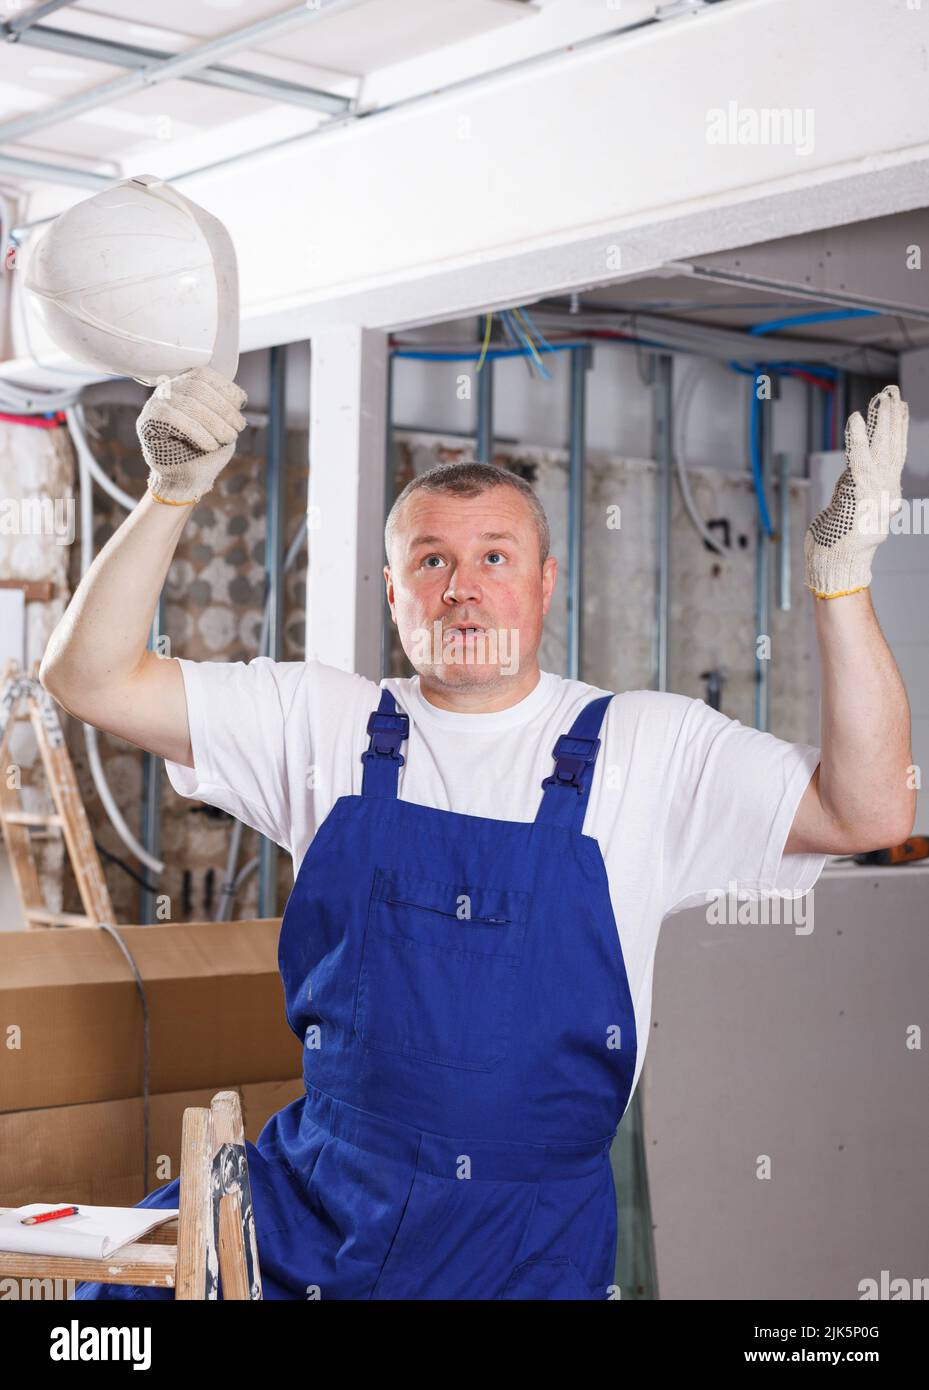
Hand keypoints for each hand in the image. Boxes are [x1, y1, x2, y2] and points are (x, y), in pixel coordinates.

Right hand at [137, 366, 247, 505]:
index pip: (205, 375)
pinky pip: (174, 419)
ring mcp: (156, 403)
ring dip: (215, 423)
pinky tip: (210, 445)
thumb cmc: (205, 451)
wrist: (186, 479)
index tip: (241, 405)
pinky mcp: (148, 421)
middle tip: (237, 428)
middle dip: (224, 409)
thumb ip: (226, 407)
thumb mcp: (222, 425)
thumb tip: (239, 397)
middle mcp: (168, 389)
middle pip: (199, 388)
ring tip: (228, 438)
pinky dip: (198, 432)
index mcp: (185, 385)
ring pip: (189, 403)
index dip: (226, 388)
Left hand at [804, 384, 908, 598]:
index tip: (899, 407)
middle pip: (893, 447)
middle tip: (894, 392)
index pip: (894, 454)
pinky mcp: (859, 492)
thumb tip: (888, 500)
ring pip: (882, 448)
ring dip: (883, 421)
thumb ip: (868, 500)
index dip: (898, 430)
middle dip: (894, 419)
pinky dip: (858, 437)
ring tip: (883, 398)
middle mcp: (885, 490)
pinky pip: (859, 458)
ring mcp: (875, 491)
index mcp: (885, 493)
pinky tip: (856, 418)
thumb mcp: (857, 516)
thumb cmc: (841, 543)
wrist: (837, 563)